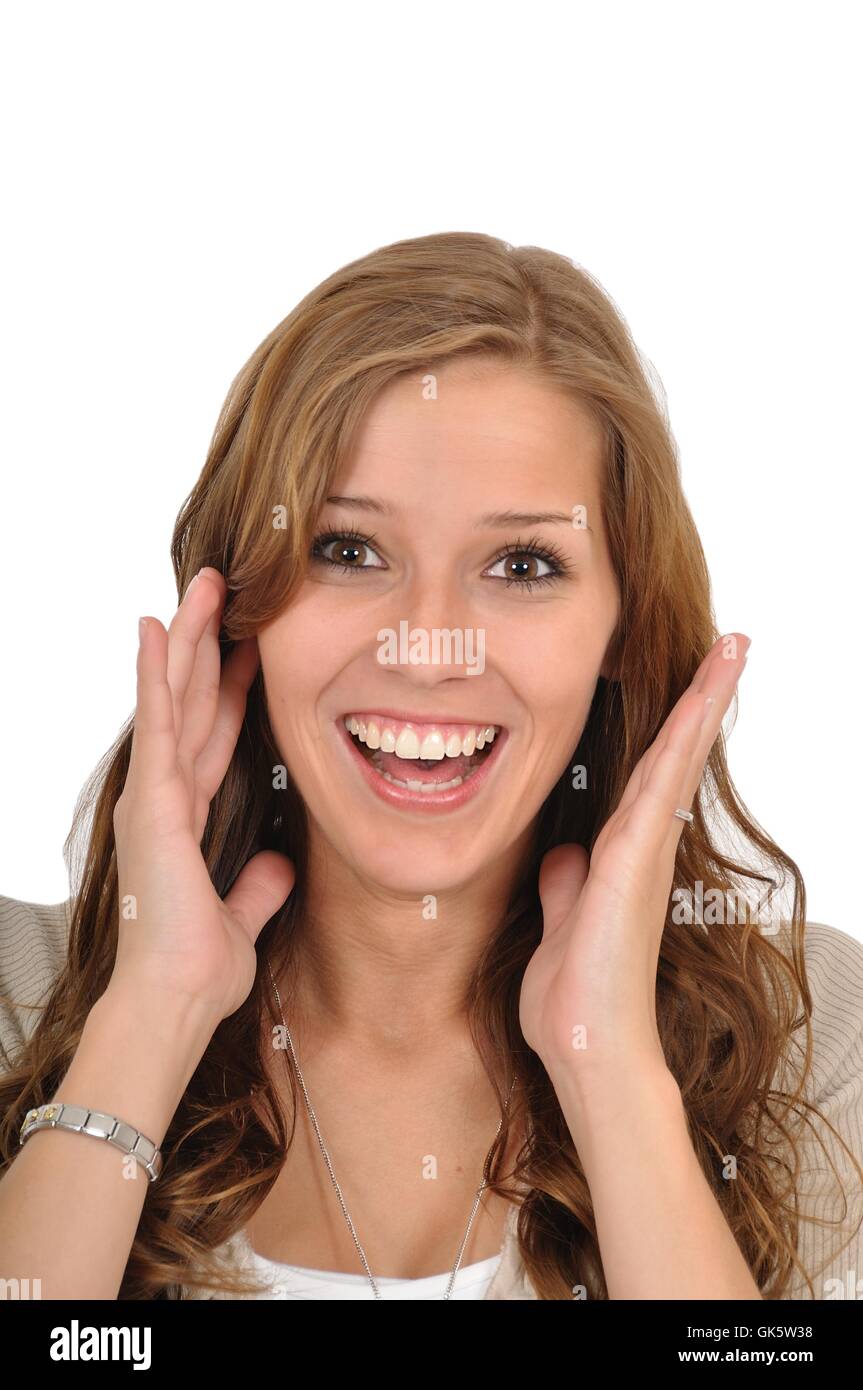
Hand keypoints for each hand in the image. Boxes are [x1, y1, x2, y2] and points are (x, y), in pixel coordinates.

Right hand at [109, 567, 295, 1022]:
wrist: (174, 1001)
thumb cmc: (196, 969)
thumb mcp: (243, 914)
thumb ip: (258, 884)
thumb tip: (280, 863)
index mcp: (186, 816)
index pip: (214, 736)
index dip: (230, 688)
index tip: (248, 646)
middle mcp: (165, 795)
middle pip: (193, 702)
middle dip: (208, 645)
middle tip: (223, 589)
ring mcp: (154, 792)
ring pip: (176, 696)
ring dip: (189, 638)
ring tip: (202, 585)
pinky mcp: (151, 798)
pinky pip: (159, 721)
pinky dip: (158, 673)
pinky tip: (159, 628)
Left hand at [519, 632, 750, 1085]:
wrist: (588, 1050)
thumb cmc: (574, 1000)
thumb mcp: (555, 927)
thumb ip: (563, 888)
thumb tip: (565, 857)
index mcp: (620, 858)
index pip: (648, 775)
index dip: (671, 727)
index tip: (694, 683)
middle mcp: (639, 848)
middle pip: (674, 756)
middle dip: (702, 698)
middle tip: (732, 645)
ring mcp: (641, 854)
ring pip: (674, 760)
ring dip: (701, 703)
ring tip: (729, 651)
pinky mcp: (632, 864)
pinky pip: (657, 789)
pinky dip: (677, 744)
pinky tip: (695, 704)